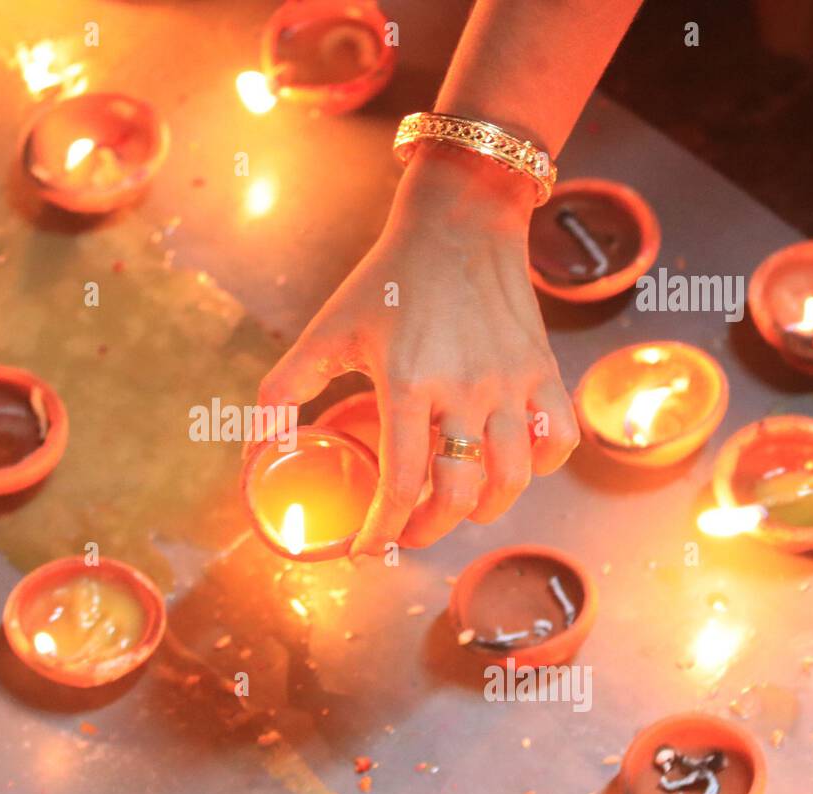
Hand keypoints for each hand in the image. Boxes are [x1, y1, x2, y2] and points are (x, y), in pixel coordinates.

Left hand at [256, 144, 578, 554]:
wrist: (458, 223)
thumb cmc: (386, 280)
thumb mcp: (326, 332)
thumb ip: (282, 392)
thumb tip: (254, 451)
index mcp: (408, 382)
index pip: (401, 482)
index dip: (383, 529)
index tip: (368, 551)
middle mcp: (467, 388)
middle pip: (460, 492)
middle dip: (429, 529)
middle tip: (407, 531)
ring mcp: (513, 382)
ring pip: (512, 479)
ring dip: (482, 509)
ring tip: (456, 505)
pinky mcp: (544, 371)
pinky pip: (558, 442)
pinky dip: (536, 468)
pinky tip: (506, 465)